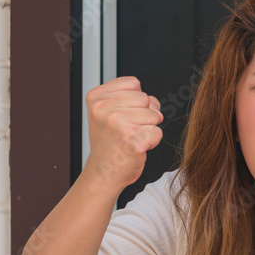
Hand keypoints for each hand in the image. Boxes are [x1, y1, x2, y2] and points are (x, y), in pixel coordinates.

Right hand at [81, 76, 163, 191]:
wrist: (103, 172)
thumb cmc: (109, 143)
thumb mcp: (109, 111)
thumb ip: (131, 97)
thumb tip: (154, 102)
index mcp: (97, 97)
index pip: (133, 83)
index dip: (135, 100)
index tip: (122, 115)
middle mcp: (104, 109)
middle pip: (146, 98)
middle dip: (144, 114)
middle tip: (127, 129)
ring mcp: (118, 124)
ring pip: (154, 115)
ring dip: (148, 128)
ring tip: (131, 138)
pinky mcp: (132, 141)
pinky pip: (157, 132)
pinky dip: (152, 141)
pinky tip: (137, 147)